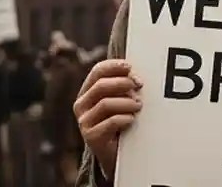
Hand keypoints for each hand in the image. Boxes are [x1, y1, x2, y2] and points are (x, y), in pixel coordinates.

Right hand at [73, 59, 143, 178]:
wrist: (117, 155)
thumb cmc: (121, 122)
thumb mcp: (120, 101)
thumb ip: (124, 86)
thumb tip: (134, 77)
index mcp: (87, 92)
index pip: (97, 72)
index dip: (114, 66)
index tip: (130, 67)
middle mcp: (81, 105)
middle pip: (101, 86)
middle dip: (123, 83)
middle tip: (139, 86)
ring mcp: (84, 122)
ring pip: (105, 103)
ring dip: (127, 102)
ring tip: (139, 105)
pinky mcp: (91, 137)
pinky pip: (110, 122)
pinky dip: (124, 118)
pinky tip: (132, 119)